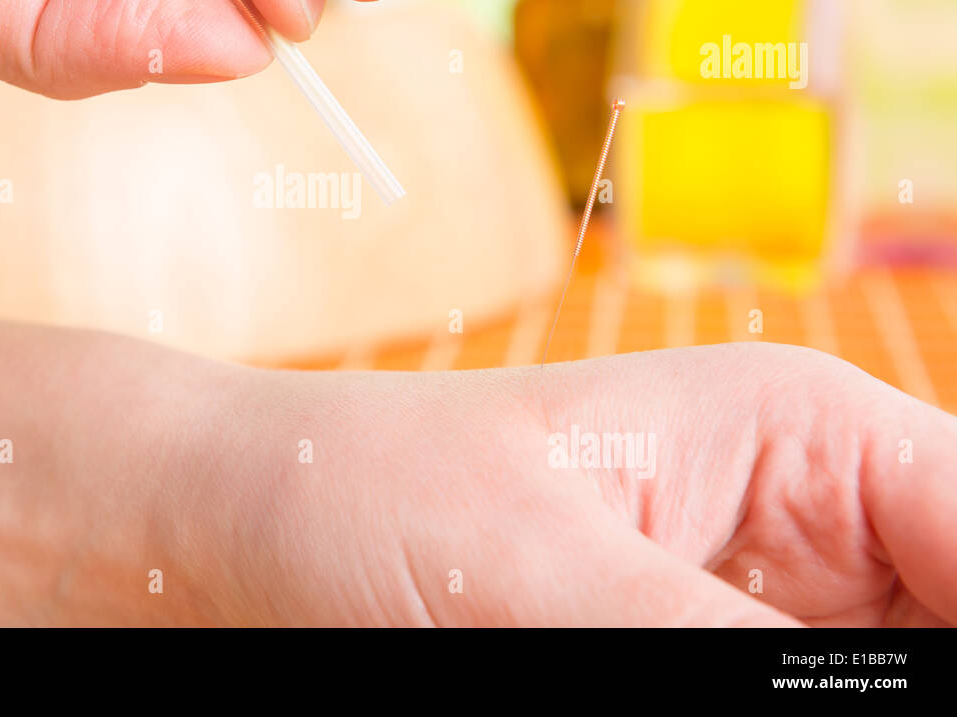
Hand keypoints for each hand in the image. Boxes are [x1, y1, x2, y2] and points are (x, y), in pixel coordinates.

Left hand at [159, 343, 956, 624]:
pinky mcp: (694, 651)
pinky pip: (795, 696)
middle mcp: (813, 520)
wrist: (240, 532)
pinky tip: (674, 695)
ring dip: (848, 701)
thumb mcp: (552, 580)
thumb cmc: (362, 494)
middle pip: (952, 618)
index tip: (893, 677)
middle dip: (910, 683)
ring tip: (641, 657)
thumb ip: (727, 652)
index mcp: (810, 437)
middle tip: (782, 695)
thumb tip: (882, 696)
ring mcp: (759, 607)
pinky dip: (793, 709)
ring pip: (876, 672)